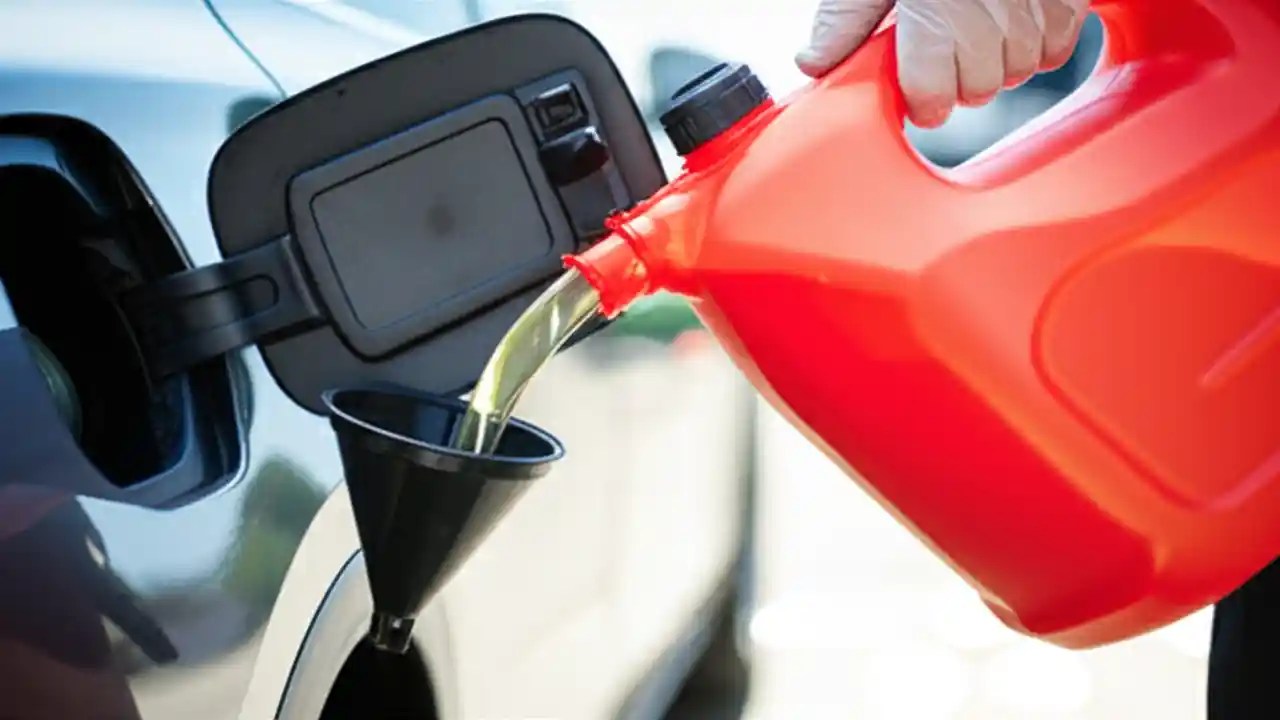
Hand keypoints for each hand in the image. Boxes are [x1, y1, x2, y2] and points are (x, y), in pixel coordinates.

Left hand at [796, 0, 1090, 127]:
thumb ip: (844, 22)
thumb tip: (814, 65)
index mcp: (933, 7)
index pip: (933, 95)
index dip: (923, 101)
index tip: (919, 93)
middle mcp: (987, 7)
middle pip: (979, 91)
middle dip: (960, 84)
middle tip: (948, 55)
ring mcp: (1032, 2)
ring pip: (1021, 73)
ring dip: (1001, 65)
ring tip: (981, 35)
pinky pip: (1060, 49)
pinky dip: (1041, 46)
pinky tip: (1016, 25)